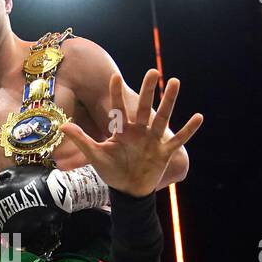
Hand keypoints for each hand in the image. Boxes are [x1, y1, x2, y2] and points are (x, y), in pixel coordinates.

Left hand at [60, 69, 202, 197]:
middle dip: (148, 90)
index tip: (114, 77)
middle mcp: (139, 130)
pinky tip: (198, 117)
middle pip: (144, 107)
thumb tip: (63, 126)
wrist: (128, 190)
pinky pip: (178, 140)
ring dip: (169, 101)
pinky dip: (188, 130)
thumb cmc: (112, 171)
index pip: (118, 108)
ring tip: (174, 82)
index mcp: (122, 130)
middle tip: (153, 71)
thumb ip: (82, 140)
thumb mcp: (95, 156)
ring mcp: (152, 140)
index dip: (116, 94)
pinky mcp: (164, 152)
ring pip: (162, 117)